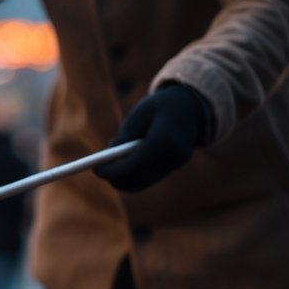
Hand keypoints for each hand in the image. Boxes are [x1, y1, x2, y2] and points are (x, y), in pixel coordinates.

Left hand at [93, 84, 207, 191]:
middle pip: (138, 178)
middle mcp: (174, 155)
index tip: (96, 170)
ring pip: (142, 182)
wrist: (192, 105)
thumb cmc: (161, 105)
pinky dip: (133, 176)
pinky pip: (149, 179)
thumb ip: (125, 136)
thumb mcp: (139, 113)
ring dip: (123, 178)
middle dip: (116, 177)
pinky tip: (123, 164)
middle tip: (99, 169)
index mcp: (165, 139)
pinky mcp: (175, 166)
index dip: (113, 170)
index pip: (135, 163)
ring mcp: (176, 163)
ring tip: (111, 162)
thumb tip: (107, 159)